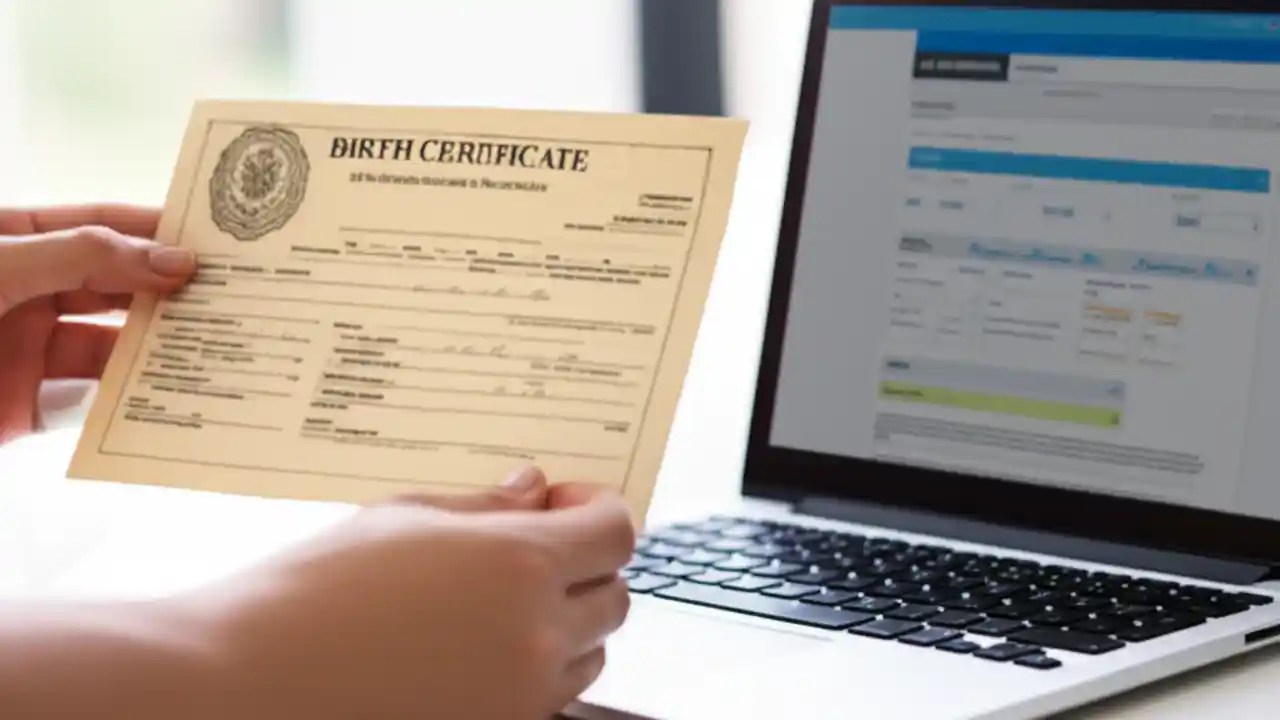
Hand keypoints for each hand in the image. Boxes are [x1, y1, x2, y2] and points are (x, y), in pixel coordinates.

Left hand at [0, 205, 194, 442]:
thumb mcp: (0, 265)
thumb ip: (84, 258)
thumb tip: (173, 261)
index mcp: (18, 243)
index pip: (99, 226)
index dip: (155, 231)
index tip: (215, 241)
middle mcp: (30, 292)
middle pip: (116, 287)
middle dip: (169, 291)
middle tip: (230, 295)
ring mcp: (31, 349)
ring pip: (112, 345)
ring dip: (156, 347)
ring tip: (214, 346)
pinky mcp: (30, 405)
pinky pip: (92, 402)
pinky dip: (129, 401)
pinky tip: (171, 394)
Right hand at [176, 467, 634, 718]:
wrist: (247, 686)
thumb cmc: (310, 595)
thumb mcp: (399, 520)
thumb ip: (484, 506)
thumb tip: (533, 487)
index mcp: (518, 563)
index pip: (615, 530)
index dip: (597, 508)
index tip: (565, 502)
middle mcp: (536, 635)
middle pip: (615, 596)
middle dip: (586, 566)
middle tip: (533, 548)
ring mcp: (520, 697)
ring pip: (589, 654)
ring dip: (565, 623)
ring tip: (495, 606)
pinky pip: (546, 699)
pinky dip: (532, 672)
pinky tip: (472, 651)